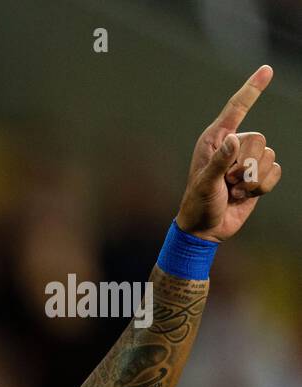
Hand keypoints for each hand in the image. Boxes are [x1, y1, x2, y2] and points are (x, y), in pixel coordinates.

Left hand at [176, 64, 281, 242]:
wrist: (206, 229)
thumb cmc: (198, 205)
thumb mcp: (205, 184)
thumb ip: (219, 162)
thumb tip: (233, 140)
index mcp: (215, 140)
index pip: (237, 109)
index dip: (252, 89)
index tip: (267, 69)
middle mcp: (233, 145)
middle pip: (259, 138)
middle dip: (245, 165)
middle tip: (226, 182)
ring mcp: (247, 160)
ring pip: (269, 156)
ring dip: (251, 179)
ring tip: (233, 190)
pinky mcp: (258, 175)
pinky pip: (276, 172)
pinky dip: (262, 187)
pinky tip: (244, 196)